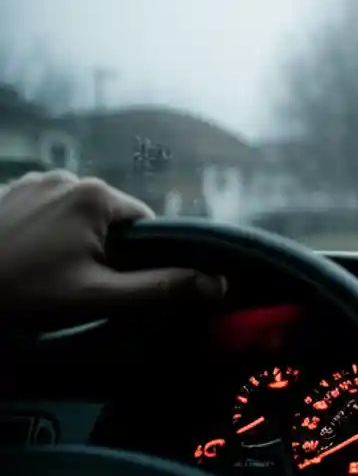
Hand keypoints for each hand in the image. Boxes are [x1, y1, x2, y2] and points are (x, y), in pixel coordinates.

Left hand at [0, 171, 224, 325]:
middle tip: (75, 285)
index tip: (112, 285)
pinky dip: (44, 236)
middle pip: (111, 219)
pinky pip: (45, 213)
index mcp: (95, 195)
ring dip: (73, 244)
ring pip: (78, 217)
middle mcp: (66, 177)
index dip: (138, 258)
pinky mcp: (5, 191)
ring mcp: (31, 181)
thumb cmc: (22, 295)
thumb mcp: (98, 298)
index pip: (146, 224)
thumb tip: (217, 284)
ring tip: (46, 275)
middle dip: (103, 251)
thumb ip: (161, 288)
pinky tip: (26, 261)